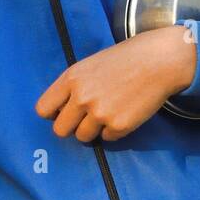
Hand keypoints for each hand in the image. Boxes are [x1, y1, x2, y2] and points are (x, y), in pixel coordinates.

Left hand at [35, 24, 197, 142]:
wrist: (156, 62)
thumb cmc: (121, 61)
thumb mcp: (87, 67)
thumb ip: (71, 87)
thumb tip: (60, 111)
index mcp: (70, 79)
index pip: (43, 109)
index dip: (52, 114)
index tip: (62, 113)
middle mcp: (81, 98)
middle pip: (60, 130)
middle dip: (70, 127)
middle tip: (84, 119)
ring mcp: (100, 113)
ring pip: (82, 137)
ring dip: (92, 130)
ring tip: (105, 115)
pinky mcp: (119, 126)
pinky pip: (107, 138)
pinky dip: (113, 130)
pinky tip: (123, 113)